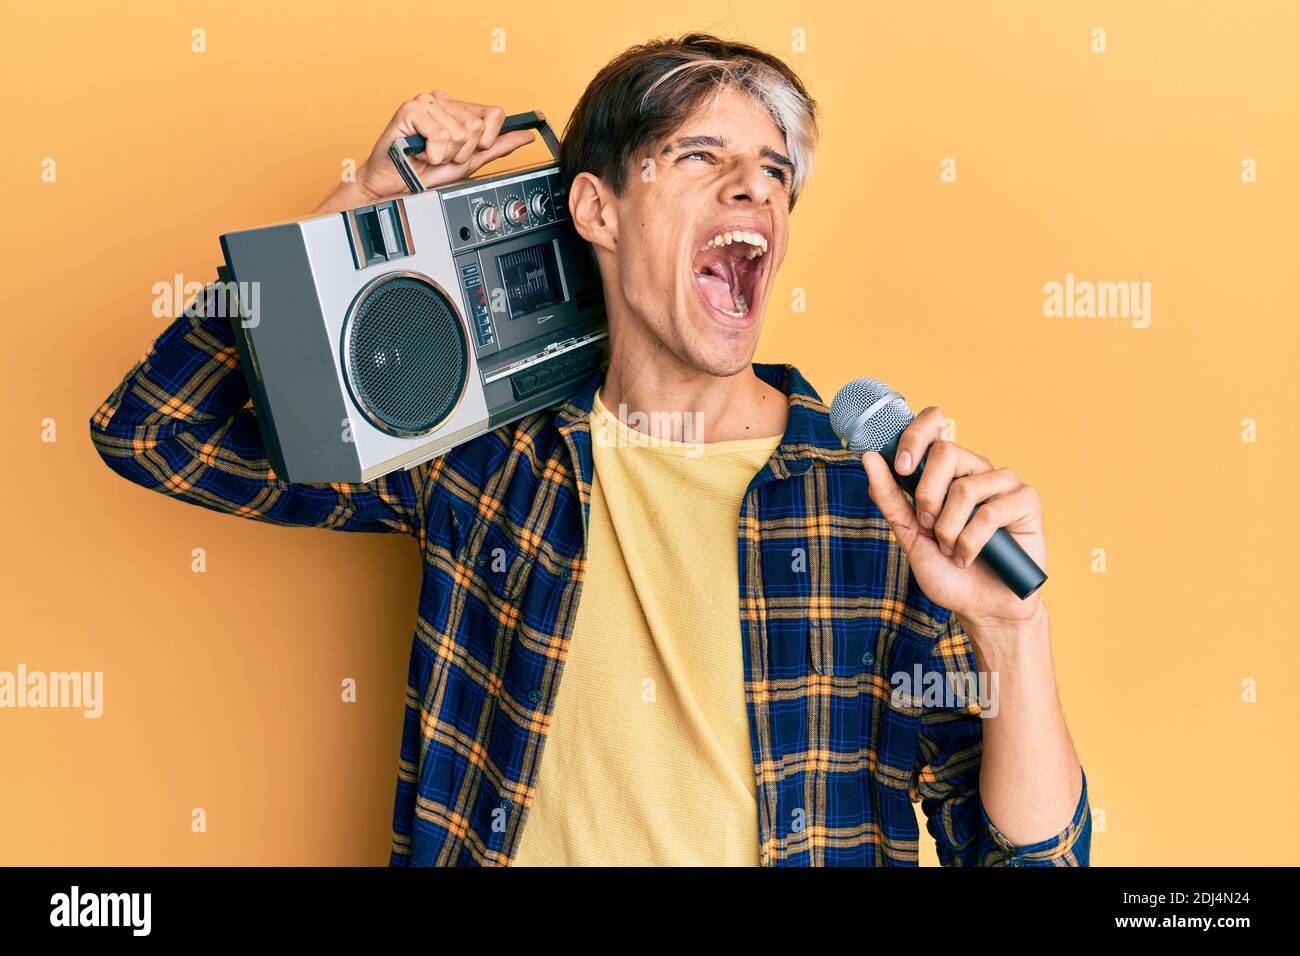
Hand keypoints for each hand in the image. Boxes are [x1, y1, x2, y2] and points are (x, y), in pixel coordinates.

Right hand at [338, 92, 536, 204]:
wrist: (396, 185)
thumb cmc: (427, 171)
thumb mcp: (470, 162)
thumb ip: (497, 147)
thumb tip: (526, 135)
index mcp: (460, 108)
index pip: (494, 113)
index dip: (487, 140)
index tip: (470, 151)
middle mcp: (445, 100)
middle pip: (476, 127)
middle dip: (462, 152)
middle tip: (442, 155)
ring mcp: (427, 101)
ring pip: (458, 133)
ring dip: (444, 154)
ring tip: (429, 154)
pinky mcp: (410, 108)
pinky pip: (439, 135)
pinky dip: (432, 153)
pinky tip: (420, 151)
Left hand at [860, 405, 1047, 632]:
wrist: (980, 606)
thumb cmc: (946, 570)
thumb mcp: (909, 533)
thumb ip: (890, 497)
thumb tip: (870, 457)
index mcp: (947, 470)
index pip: (935, 424)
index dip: (915, 435)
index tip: (901, 468)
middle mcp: (976, 469)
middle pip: (945, 452)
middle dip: (927, 497)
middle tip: (928, 527)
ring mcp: (1003, 482)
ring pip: (965, 487)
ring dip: (949, 529)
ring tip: (951, 550)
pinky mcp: (1027, 500)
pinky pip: (991, 512)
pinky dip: (972, 542)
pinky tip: (969, 557)